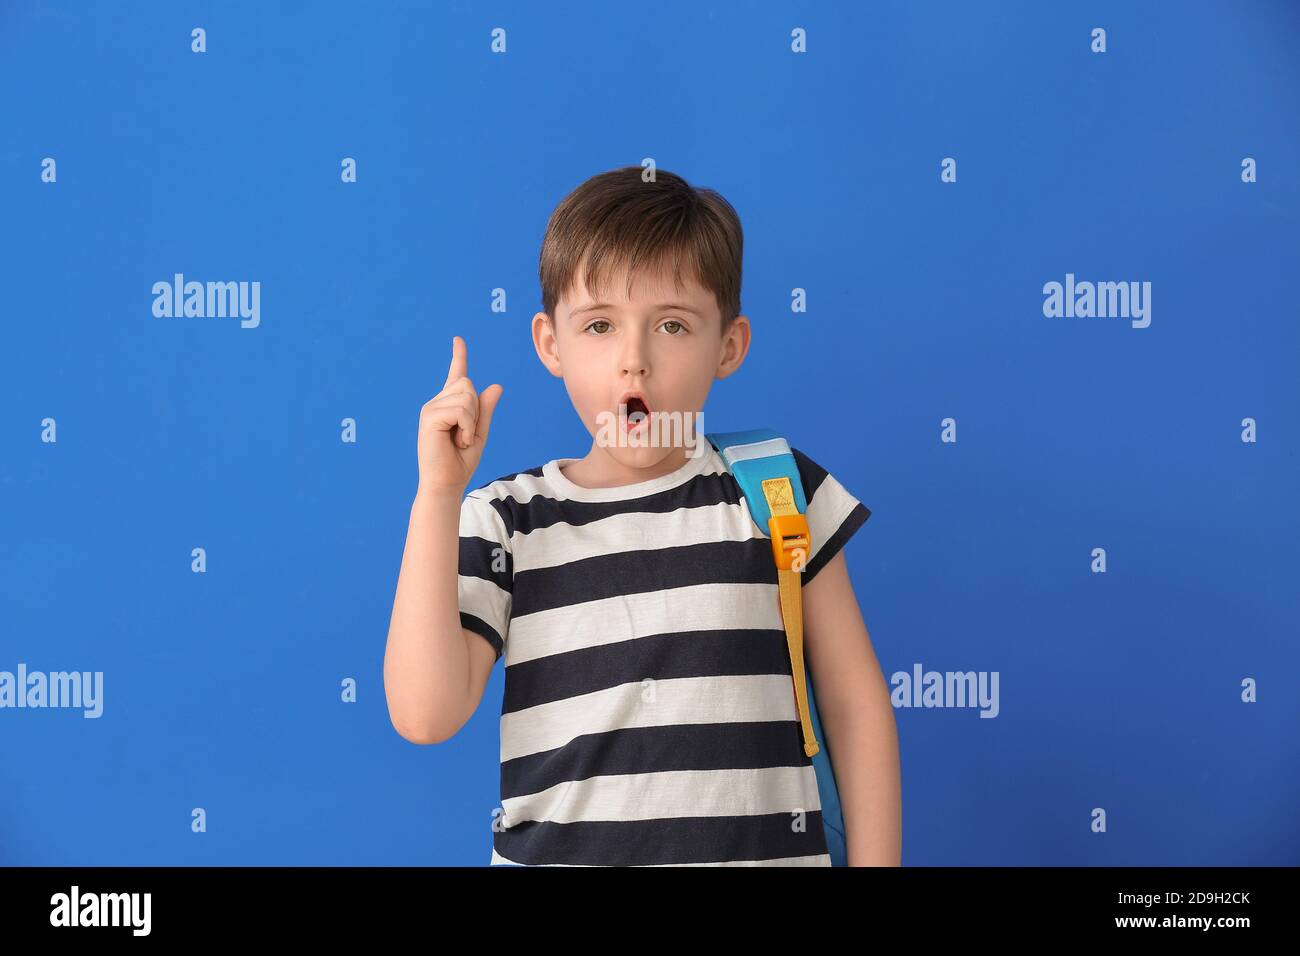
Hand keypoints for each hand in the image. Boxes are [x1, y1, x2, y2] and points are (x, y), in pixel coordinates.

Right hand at [417, 335, 503, 495]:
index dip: (458, 356)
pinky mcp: (429, 416)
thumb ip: (485, 409)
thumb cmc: (460, 462)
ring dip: (471, 421)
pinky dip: (466, 427)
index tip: (458, 339)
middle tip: (465, 435)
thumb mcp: (479, 432)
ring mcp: (431, 408)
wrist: (446, 483)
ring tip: (460, 440)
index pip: (456, 375)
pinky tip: (457, 441)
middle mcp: (436, 402)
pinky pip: (461, 410)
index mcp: (448, 405)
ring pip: (466, 395)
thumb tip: (496, 385)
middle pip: (467, 384)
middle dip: (475, 409)